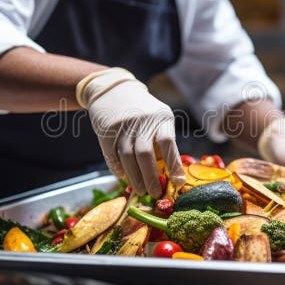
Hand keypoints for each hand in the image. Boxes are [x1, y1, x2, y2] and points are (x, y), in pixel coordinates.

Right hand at [76, 68, 185, 197]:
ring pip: (128, 157)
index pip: (168, 143)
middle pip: (145, 154)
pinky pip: (112, 156)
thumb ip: (163, 141)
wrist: (113, 90)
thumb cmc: (143, 111)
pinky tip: (123, 177)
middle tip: (155, 194)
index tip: (178, 183)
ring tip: (141, 190)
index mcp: (161, 117)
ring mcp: (122, 125)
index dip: (173, 164)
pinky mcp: (106, 130)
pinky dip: (118, 169)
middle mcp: (142, 120)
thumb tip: (170, 174)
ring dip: (135, 177)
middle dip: (151, 178)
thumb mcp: (158, 118)